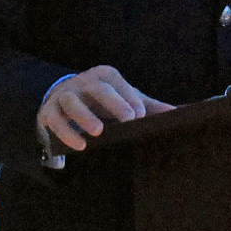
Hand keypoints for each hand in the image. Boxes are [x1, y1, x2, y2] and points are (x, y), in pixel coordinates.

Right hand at [36, 65, 173, 152]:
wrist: (63, 99)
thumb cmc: (103, 102)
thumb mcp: (125, 101)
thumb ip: (151, 107)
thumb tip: (181, 114)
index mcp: (104, 76)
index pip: (117, 83)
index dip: (129, 98)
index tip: (140, 115)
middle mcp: (83, 82)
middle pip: (96, 88)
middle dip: (112, 103)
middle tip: (127, 119)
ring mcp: (64, 96)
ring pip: (70, 102)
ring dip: (81, 118)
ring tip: (92, 138)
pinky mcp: (49, 112)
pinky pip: (54, 121)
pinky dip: (63, 136)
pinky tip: (71, 154)